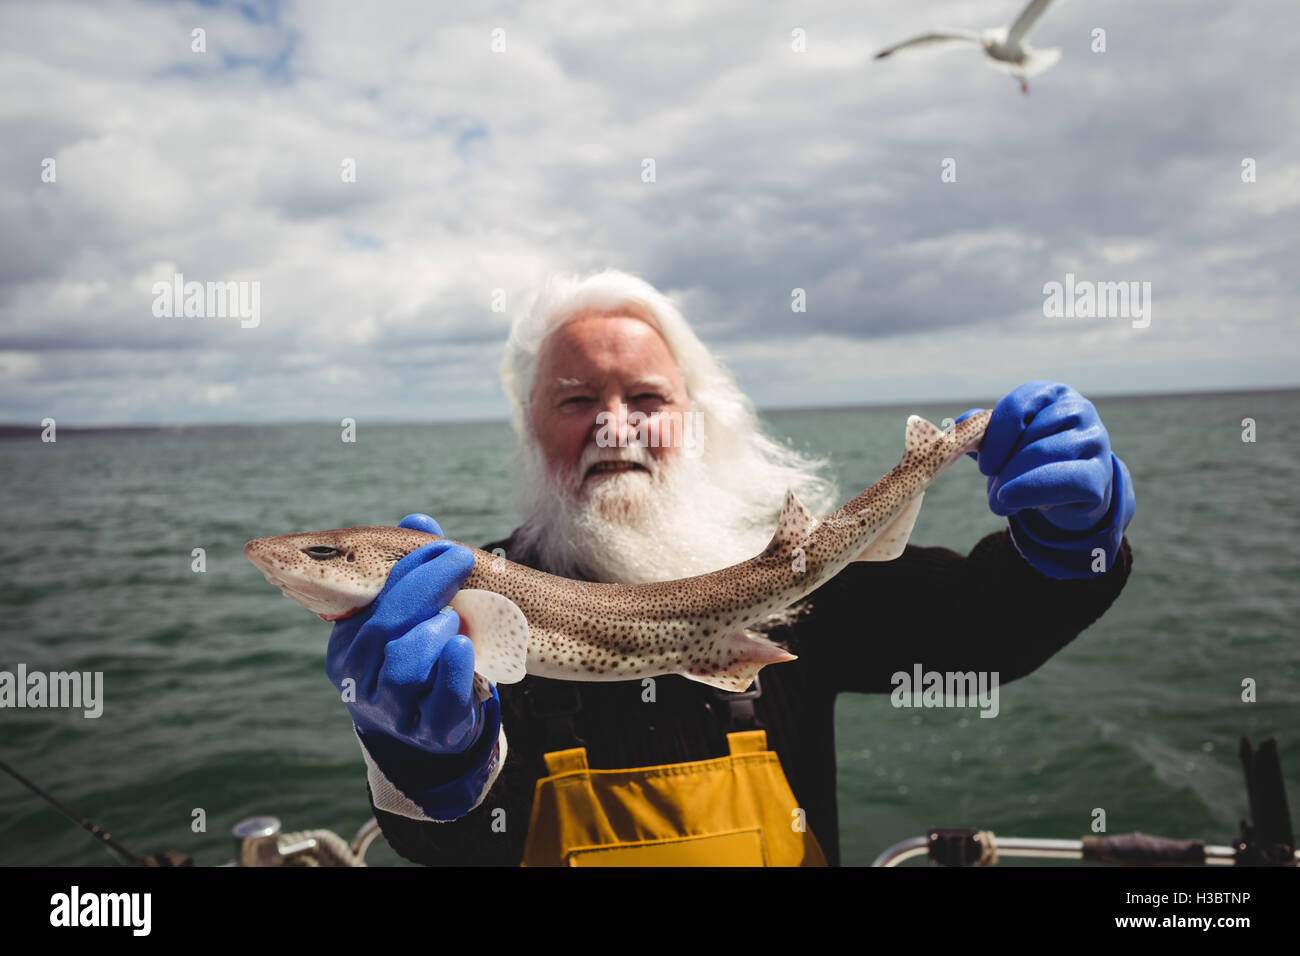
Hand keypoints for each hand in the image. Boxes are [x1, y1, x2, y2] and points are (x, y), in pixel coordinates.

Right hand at [326, 514, 488, 769]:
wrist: (434, 723)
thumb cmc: (420, 656)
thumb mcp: (412, 615)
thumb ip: (414, 570)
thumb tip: (417, 521)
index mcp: (346, 644)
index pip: (372, 597)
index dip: (410, 567)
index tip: (446, 547)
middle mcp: (360, 679)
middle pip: (385, 627)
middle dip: (427, 586)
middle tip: (461, 563)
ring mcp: (391, 711)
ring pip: (404, 665)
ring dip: (435, 632)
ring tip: (453, 622)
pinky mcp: (430, 734)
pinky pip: (439, 700)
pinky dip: (454, 669)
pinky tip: (462, 648)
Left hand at [955, 382, 1134, 578]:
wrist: (1068, 491)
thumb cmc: (1029, 460)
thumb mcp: (1004, 443)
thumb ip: (982, 432)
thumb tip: (958, 425)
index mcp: (1050, 393)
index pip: (1017, 406)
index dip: (994, 438)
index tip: (984, 465)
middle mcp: (1077, 409)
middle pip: (1030, 437)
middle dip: (1004, 469)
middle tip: (993, 492)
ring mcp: (1095, 439)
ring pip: (1045, 457)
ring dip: (1014, 484)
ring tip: (1001, 501)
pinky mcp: (1101, 473)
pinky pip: (1068, 481)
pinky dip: (1035, 493)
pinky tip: (1017, 503)